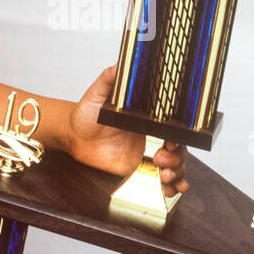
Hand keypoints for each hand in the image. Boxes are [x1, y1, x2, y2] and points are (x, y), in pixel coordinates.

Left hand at [65, 66, 188, 195]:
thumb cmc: (85, 113)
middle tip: (161, 160)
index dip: (180, 135)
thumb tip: (118, 64)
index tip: (172, 141)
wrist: (73, 137)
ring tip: (165, 176)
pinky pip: (161, 180)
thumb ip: (107, 80)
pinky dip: (171, 186)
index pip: (173, 126)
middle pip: (180, 147)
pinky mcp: (139, 169)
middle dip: (178, 157)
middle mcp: (151, 135)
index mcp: (146, 118)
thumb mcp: (96, 95)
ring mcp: (146, 153)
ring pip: (175, 165)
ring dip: (177, 172)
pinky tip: (172, 189)